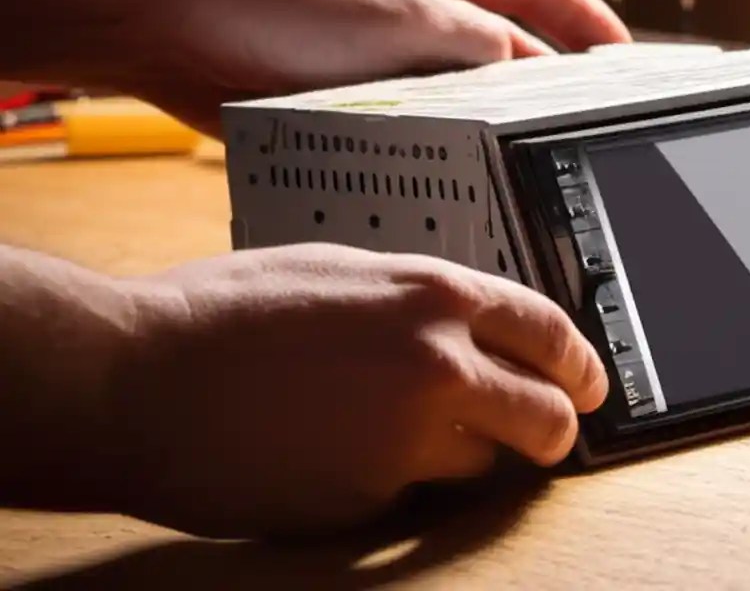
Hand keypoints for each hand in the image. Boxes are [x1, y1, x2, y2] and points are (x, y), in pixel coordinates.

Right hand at [109, 243, 607, 538]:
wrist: (140, 381)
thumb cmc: (222, 313)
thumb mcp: (339, 269)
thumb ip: (415, 300)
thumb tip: (463, 322)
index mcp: (432, 295)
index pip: (549, 330)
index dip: (581, 361)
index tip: (589, 381)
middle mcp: (437, 366)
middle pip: (547, 414)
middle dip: (556, 428)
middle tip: (549, 434)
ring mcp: (407, 440)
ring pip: (484, 462)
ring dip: (464, 454)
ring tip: (402, 435)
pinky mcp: (370, 501)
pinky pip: (409, 496)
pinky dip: (394, 482)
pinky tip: (339, 455)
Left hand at [141, 0, 629, 136]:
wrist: (183, 31)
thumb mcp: (411, 14)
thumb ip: (485, 45)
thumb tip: (533, 76)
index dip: (585, 16)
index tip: (624, 56)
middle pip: (506, 39)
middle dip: (542, 78)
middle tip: (587, 119)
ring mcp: (389, 49)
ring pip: (463, 90)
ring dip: (488, 119)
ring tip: (524, 149)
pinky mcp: (359, 94)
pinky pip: (420, 121)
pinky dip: (443, 142)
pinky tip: (461, 165)